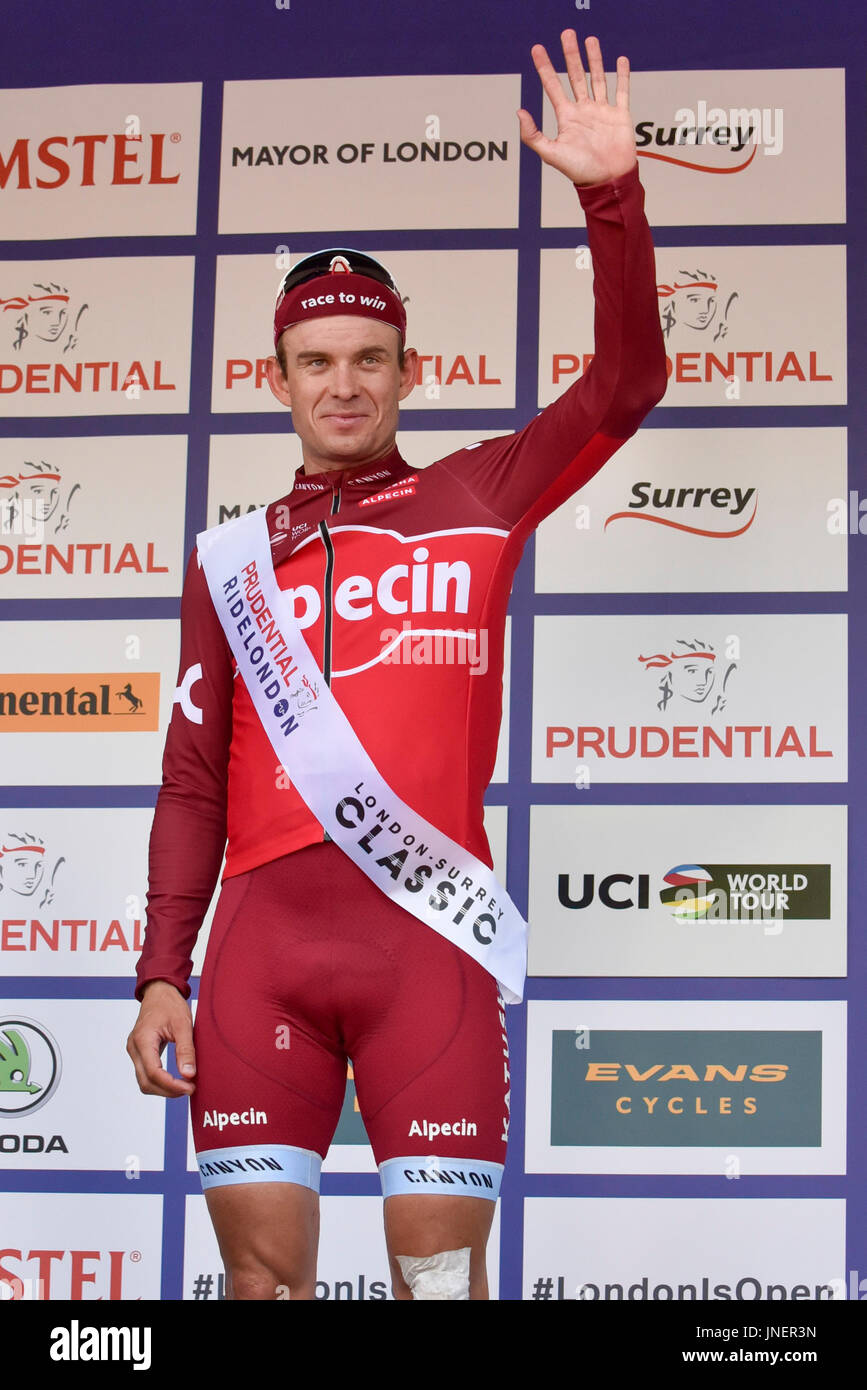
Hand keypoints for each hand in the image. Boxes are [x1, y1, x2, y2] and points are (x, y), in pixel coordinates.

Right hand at [127, 980, 195, 1097]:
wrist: (159, 992)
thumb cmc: (170, 1004)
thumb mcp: (183, 1025)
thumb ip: (186, 1050)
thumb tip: (189, 1075)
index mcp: (143, 1040)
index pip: (153, 1072)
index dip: (171, 1085)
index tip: (189, 1088)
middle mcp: (134, 1048)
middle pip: (146, 1082)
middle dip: (168, 1090)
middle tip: (190, 1089)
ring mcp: (134, 1051)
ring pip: (144, 1081)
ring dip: (163, 1088)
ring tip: (184, 1086)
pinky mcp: (139, 1053)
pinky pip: (146, 1074)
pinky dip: (160, 1081)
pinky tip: (175, 1080)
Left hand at [518, 31, 635, 185]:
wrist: (608, 181)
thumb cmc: (580, 172)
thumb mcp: (551, 154)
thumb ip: (533, 135)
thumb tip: (519, 112)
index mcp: (567, 118)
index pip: (553, 86)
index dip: (545, 67)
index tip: (537, 49)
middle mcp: (584, 111)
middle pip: (575, 76)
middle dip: (570, 55)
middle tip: (566, 33)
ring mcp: (602, 111)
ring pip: (597, 78)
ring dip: (594, 59)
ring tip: (590, 40)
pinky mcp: (620, 115)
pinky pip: (621, 90)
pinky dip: (622, 75)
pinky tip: (620, 60)